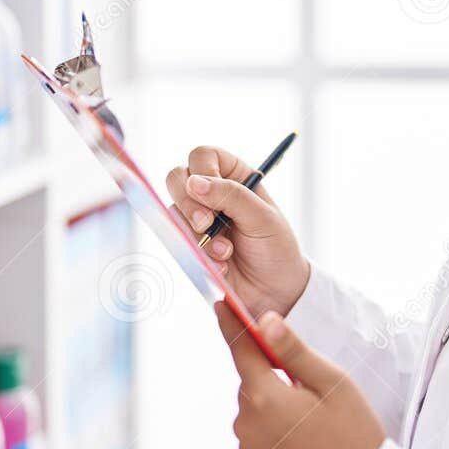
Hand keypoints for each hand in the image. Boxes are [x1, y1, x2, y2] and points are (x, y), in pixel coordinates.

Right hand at [167, 145, 310, 318]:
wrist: (274, 291)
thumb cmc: (276, 248)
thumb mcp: (263, 218)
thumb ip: (232, 196)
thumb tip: (194, 182)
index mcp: (234, 176)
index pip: (202, 156)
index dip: (201, 170)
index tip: (212, 193)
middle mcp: (212, 193)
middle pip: (176, 178)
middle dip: (189, 203)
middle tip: (207, 224)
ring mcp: (197, 218)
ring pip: (173, 211)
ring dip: (197, 235)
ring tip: (227, 252)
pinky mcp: (188, 243)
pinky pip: (176, 239)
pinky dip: (196, 253)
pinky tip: (220, 264)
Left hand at [216, 302, 384, 448]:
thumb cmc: (353, 433)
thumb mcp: (332, 382)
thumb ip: (294, 350)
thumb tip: (265, 320)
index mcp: (264, 396)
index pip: (240, 349)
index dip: (232, 324)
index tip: (220, 303)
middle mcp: (246, 422)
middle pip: (252, 380)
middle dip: (274, 376)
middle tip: (314, 393)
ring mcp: (247, 448)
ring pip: (255, 407)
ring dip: (275, 404)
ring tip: (314, 424)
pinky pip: (257, 432)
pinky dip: (274, 429)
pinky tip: (303, 441)